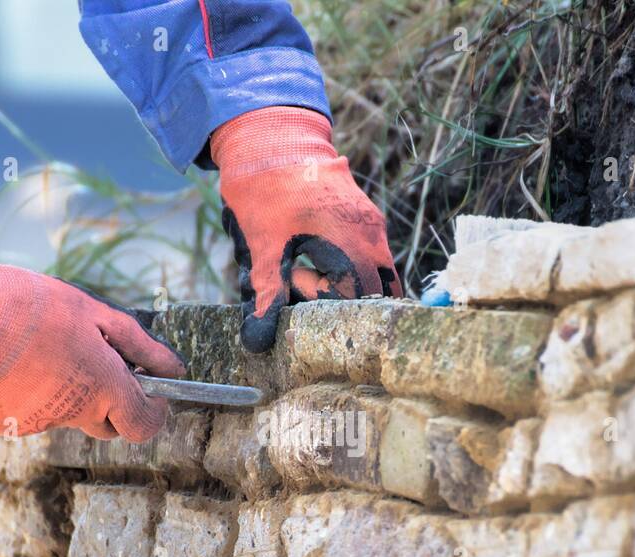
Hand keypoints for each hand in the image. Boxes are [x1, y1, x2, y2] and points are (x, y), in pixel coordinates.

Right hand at [0, 256, 184, 441]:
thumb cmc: (25, 308)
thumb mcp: (90, 312)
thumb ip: (138, 345)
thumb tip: (175, 369)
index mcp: (103, 387)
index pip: (145, 424)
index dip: (153, 410)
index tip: (149, 389)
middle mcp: (77, 414)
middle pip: (110, 423)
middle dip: (113, 400)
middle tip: (97, 360)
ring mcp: (43, 423)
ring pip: (72, 415)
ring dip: (72, 392)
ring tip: (47, 350)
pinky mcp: (12, 426)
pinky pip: (39, 413)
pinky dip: (38, 394)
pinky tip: (20, 362)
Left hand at [211, 106, 400, 351]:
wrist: (270, 134)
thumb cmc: (266, 190)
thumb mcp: (263, 248)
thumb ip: (267, 297)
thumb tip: (257, 343)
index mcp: (354, 243)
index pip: (359, 300)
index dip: (326, 307)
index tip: (294, 289)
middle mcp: (373, 234)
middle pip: (378, 292)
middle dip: (342, 300)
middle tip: (302, 287)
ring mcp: (372, 223)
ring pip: (374, 274)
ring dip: (343, 283)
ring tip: (302, 269)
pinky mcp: (364, 216)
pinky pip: (366, 254)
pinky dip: (343, 265)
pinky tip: (306, 252)